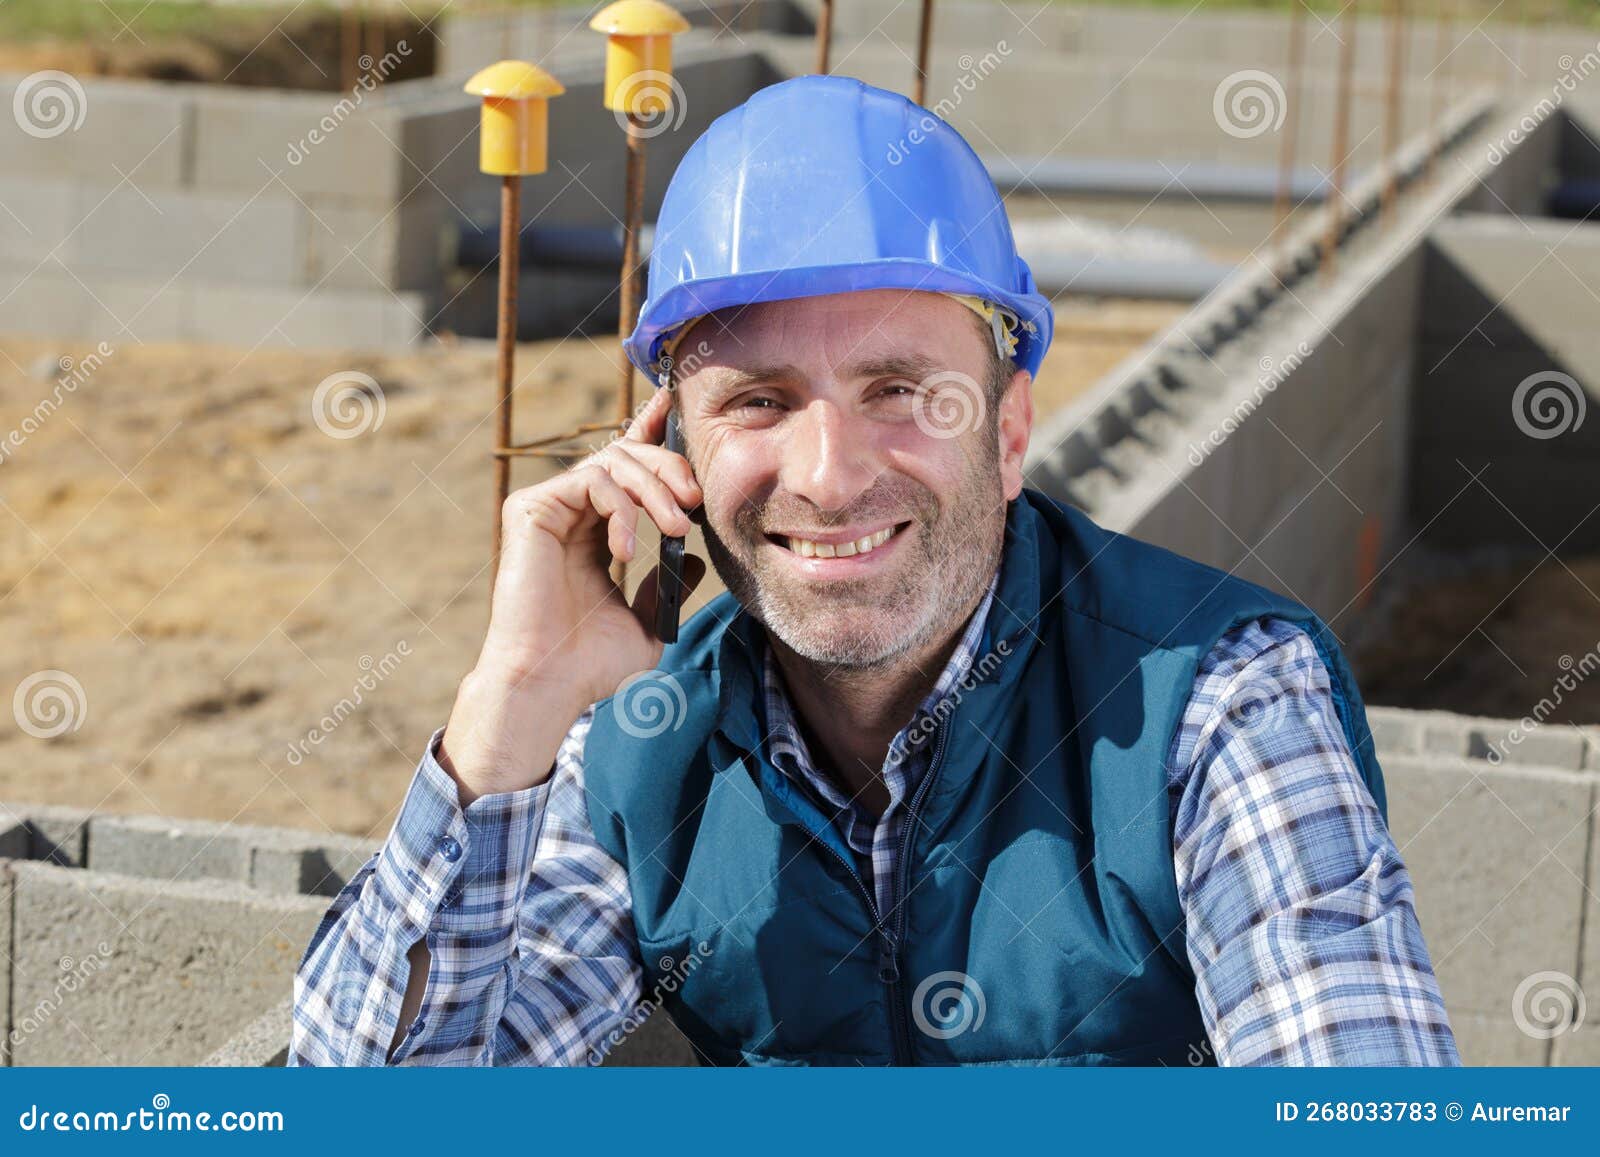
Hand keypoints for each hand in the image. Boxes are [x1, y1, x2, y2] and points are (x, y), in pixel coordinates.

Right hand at [439, 387, 706, 801]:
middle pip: (626, 454)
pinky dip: (620, 508)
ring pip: (613, 461)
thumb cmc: (591, 666)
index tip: (674, 409)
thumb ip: (669, 587)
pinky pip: (589, 480)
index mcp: (595, 532)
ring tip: (676, 529)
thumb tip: (694, 559)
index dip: (649, 432)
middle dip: (669, 467)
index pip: (625, 469)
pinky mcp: (530, 509)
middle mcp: (570, 513)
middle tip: (696, 501)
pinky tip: (626, 549)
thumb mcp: (650, 623)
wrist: (550, 684)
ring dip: (655, 489)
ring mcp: (548, 508)